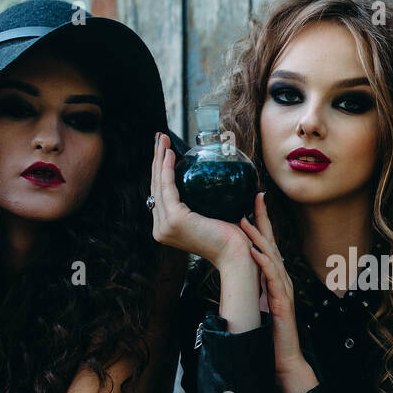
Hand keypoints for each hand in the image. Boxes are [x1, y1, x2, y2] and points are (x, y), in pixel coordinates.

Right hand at [149, 132, 250, 265]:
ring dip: (159, 159)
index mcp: (167, 228)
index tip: (164, 152)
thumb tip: (212, 179)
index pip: (160, 195)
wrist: (237, 254)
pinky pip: (168, 187)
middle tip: (159, 139)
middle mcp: (160, 228)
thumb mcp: (211, 216)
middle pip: (155, 187)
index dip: (159, 171)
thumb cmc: (229, 237)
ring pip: (159, 184)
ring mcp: (165, 225)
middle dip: (156, 160)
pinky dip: (167, 168)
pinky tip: (169, 154)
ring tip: (162, 140)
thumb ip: (203, 202)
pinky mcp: (174, 220)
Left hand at [240, 193, 317, 392]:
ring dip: (260, 237)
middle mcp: (281, 279)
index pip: (266, 244)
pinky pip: (273, 278)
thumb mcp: (258, 303)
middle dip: (264, 219)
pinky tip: (255, 252)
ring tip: (247, 220)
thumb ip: (253, 285)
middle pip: (273, 243)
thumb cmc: (270, 334)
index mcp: (274, 278)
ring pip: (272, 256)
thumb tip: (239, 270)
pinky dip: (264, 263)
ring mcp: (283, 289)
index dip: (261, 222)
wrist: (283, 358)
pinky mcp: (282, 302)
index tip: (253, 200)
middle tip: (256, 196)